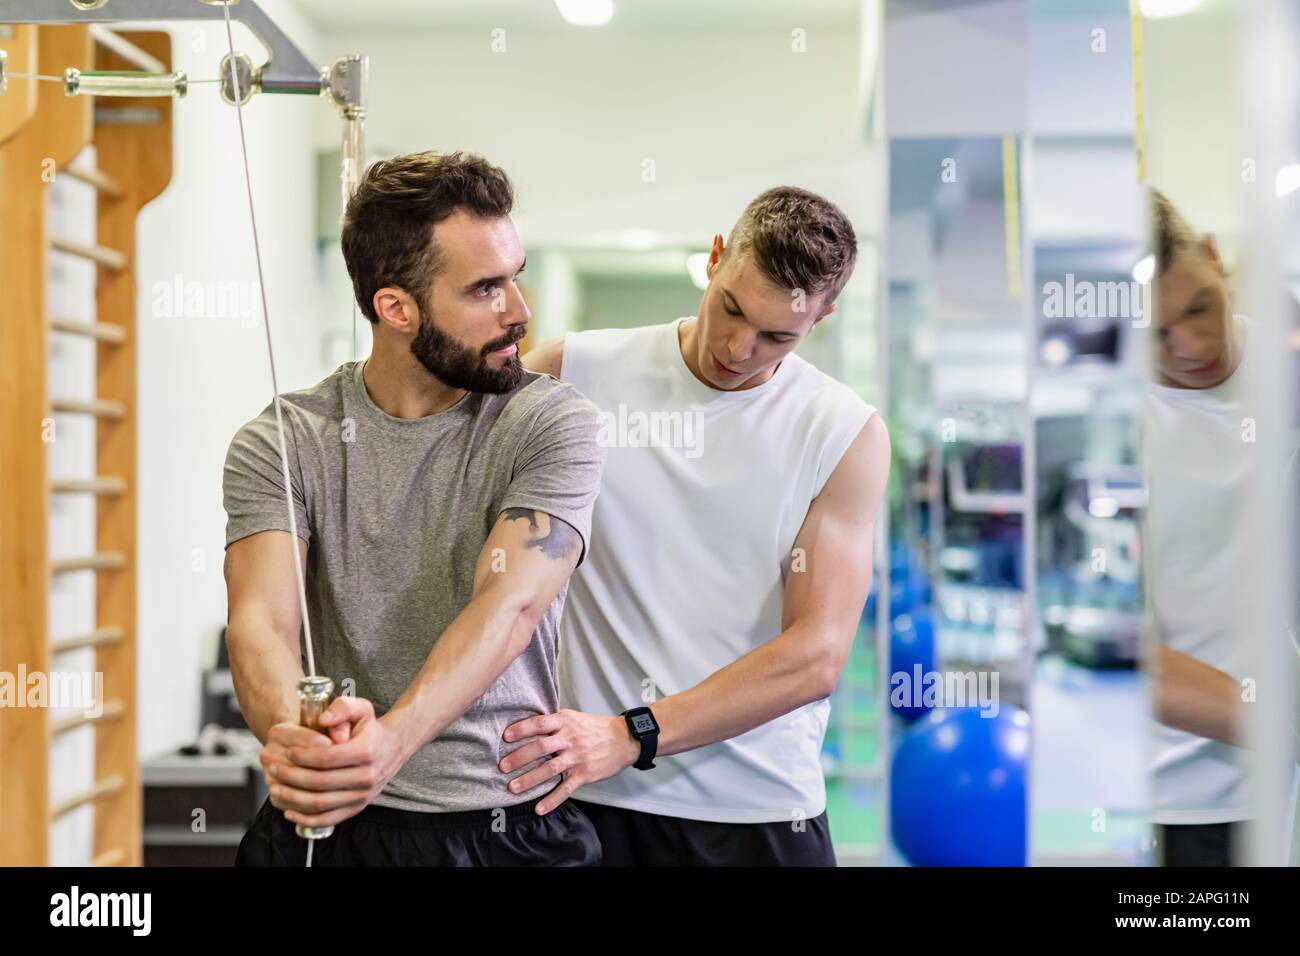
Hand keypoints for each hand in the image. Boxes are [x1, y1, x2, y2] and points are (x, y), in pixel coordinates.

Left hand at [267, 696, 407, 828]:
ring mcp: (362, 795)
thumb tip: (323, 719)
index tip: (288, 752)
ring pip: (321, 803)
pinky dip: (306, 819)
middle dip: (291, 776)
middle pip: (320, 782)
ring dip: (293, 798)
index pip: (326, 758)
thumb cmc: (371, 728)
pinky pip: (328, 819)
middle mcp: (366, 776)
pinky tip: (289, 811)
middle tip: (273, 768)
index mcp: (365, 752)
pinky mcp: (357, 807)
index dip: (302, 757)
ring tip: (275, 788)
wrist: (393, 748)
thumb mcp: (361, 708)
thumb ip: (342, 707)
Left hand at [499, 710, 639, 814]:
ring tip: (513, 788)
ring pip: (549, 769)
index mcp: (565, 722)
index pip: (539, 724)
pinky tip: (539, 808)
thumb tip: (529, 725)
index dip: (521, 729)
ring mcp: (577, 757)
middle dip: (519, 758)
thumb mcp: (575, 717)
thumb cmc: (596, 728)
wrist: (624, 739)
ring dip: (529, 780)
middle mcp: (570, 739)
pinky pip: (566, 789)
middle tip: (503, 766)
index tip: (505, 737)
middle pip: (540, 748)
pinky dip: (552, 800)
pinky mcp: (585, 774)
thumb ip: (555, 722)